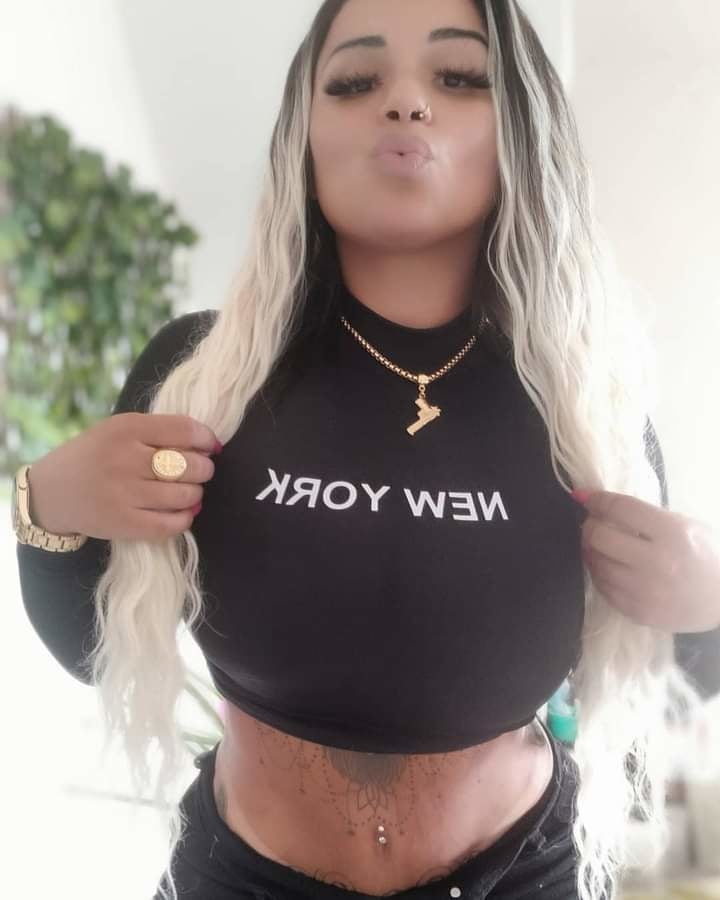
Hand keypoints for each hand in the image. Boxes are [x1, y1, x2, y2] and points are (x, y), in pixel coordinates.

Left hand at [577, 490, 719, 633]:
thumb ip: (646, 515)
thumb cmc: (705, 555)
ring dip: (591, 550)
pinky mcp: (637, 612)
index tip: (583, 496)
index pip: (621, 509)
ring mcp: (645, 591)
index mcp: (672, 534)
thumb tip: (603, 504)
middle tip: (593, 524)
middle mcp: (657, 563)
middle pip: (599, 537)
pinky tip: (608, 566)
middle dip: (590, 526)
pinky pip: (602, 587)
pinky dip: (600, 573)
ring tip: (598, 545)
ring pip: (595, 563)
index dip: (596, 499)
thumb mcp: (685, 525)